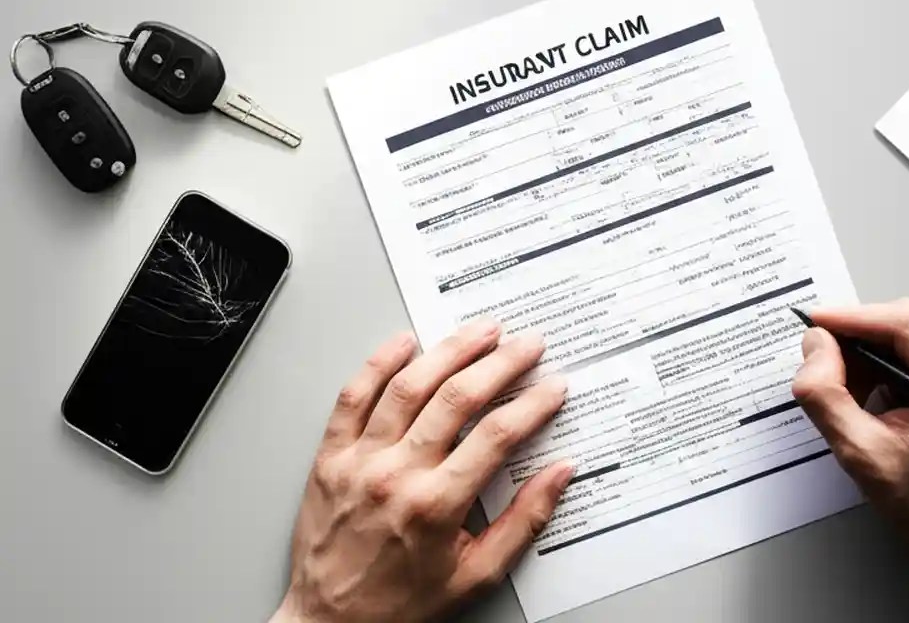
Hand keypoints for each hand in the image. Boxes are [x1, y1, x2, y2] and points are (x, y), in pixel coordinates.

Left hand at [271, 320, 574, 622]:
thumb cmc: (401, 604)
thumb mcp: (477, 575)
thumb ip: (524, 521)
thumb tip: (560, 475)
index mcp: (436, 505)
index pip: (497, 435)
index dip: (532, 404)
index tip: (553, 387)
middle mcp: (396, 475)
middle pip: (457, 398)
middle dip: (501, 363)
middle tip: (528, 344)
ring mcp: (358, 461)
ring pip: (408, 386)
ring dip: (449, 351)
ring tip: (480, 330)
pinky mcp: (330, 458)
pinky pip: (352, 397)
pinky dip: (378, 364)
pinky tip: (404, 343)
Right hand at [792, 300, 908, 622]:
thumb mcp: (861, 455)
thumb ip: (828, 396)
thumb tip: (815, 346)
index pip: (905, 323)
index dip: (853, 317)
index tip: (813, 323)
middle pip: (908, 320)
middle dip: (858, 335)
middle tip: (823, 363)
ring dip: (871, 350)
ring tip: (848, 387)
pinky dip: (887, 361)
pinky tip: (872, 392)